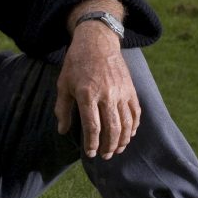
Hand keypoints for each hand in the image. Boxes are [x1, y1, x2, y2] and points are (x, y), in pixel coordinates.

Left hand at [54, 19, 140, 158]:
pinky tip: (129, 135)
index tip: (90, 153)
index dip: (92, 143)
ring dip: (123, 141)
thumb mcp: (63, 85)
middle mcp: (106, 94)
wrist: (97, 42)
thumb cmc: (76, 64)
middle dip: (109, 146)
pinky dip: (134, 126)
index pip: (92, 126)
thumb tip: (63, 131)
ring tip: (117, 150)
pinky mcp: (131, 89)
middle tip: (104, 156)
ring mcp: (121, 92)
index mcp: (87, 94)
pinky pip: (135, 112)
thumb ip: (62, 109)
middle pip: (112, 128)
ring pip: (126, 123)